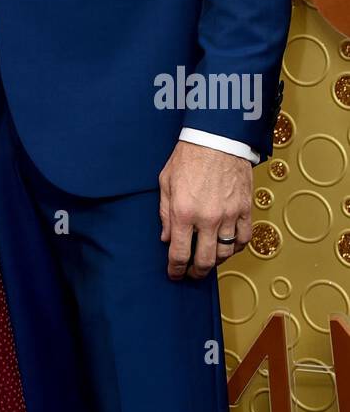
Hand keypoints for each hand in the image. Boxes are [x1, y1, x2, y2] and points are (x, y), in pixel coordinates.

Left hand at [158, 140, 251, 280]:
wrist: (216, 138)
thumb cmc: (189, 156)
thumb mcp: (166, 182)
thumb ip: (165, 213)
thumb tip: (166, 238)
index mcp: (184, 212)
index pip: (180, 254)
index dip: (176, 269)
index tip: (174, 274)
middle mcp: (208, 218)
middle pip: (205, 261)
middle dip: (196, 272)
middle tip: (192, 273)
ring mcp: (229, 215)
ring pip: (226, 253)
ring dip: (216, 262)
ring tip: (209, 260)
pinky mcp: (245, 209)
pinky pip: (244, 238)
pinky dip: (236, 248)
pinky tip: (228, 247)